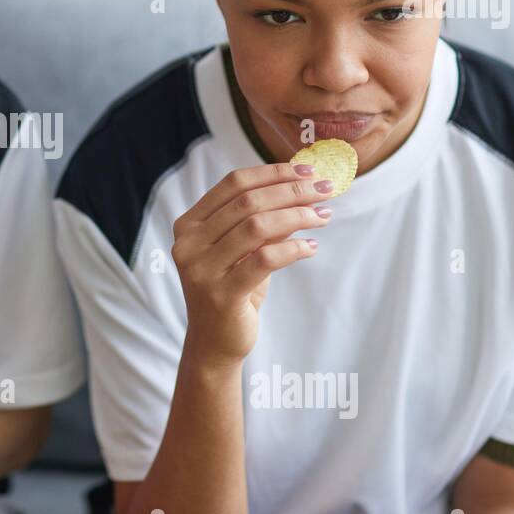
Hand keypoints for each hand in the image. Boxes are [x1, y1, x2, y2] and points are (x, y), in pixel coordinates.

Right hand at [171, 161, 334, 362]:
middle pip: (247, 200)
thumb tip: (304, 187)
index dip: (273, 172)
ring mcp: (201, 270)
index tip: (307, 170)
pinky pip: (265, 259)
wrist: (215, 343)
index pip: (233, 183)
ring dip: (297, 215)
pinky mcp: (221, 294)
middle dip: (292, 190)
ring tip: (323, 216)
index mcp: (189, 224)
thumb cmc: (232, 291)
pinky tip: (311, 248)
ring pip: (257, 226)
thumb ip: (263, 221)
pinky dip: (294, 248)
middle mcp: (188, 244)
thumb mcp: (245, 251)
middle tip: (325, 189)